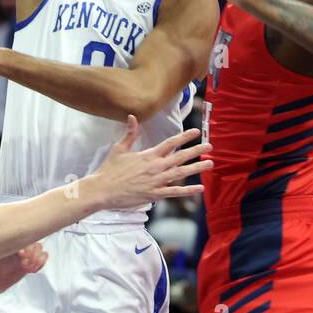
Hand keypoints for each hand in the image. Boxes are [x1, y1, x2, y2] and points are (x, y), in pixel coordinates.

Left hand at [0, 243, 46, 293]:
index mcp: (5, 242)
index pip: (18, 235)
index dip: (23, 243)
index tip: (20, 254)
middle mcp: (16, 245)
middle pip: (31, 239)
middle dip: (32, 251)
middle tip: (24, 263)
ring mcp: (24, 252)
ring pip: (38, 247)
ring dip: (37, 258)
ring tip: (28, 268)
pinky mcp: (30, 261)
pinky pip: (42, 257)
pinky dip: (41, 263)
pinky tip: (33, 271)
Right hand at [87, 116, 211, 208]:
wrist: (103, 190)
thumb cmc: (110, 170)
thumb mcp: (119, 149)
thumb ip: (129, 133)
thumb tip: (132, 117)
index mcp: (148, 155)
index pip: (170, 143)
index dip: (184, 137)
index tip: (196, 132)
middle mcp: (155, 167)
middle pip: (180, 157)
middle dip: (196, 151)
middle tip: (210, 146)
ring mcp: (156, 181)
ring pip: (181, 174)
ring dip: (197, 168)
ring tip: (210, 164)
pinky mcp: (154, 194)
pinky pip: (175, 192)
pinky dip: (188, 190)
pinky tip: (199, 188)